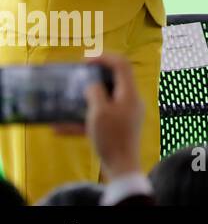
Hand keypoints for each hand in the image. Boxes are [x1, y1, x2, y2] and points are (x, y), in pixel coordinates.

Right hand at [53, 52, 143, 181]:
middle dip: (94, 78)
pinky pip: (100, 118)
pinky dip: (83, 121)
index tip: (85, 62)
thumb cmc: (112, 136)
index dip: (104, 58)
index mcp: (129, 92)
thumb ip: (95, 93)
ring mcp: (125, 113)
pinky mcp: (118, 127)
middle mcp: (130, 100)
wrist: (122, 165)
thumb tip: (93, 86)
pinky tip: (59, 129)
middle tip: (77, 78)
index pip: (121, 64)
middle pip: (114, 80)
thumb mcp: (99, 111)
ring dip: (85, 100)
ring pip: (104, 100)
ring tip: (67, 101)